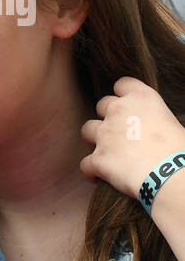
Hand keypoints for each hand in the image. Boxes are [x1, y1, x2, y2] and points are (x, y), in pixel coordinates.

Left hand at [80, 76, 184, 199]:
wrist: (173, 175)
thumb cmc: (181, 150)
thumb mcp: (171, 122)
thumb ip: (152, 118)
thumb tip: (148, 127)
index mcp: (142, 98)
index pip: (122, 84)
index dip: (122, 95)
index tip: (126, 107)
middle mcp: (119, 111)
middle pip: (101, 105)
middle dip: (107, 117)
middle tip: (119, 132)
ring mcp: (105, 134)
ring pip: (87, 130)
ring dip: (94, 140)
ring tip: (107, 152)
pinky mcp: (98, 158)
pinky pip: (84, 163)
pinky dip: (91, 170)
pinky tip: (98, 176)